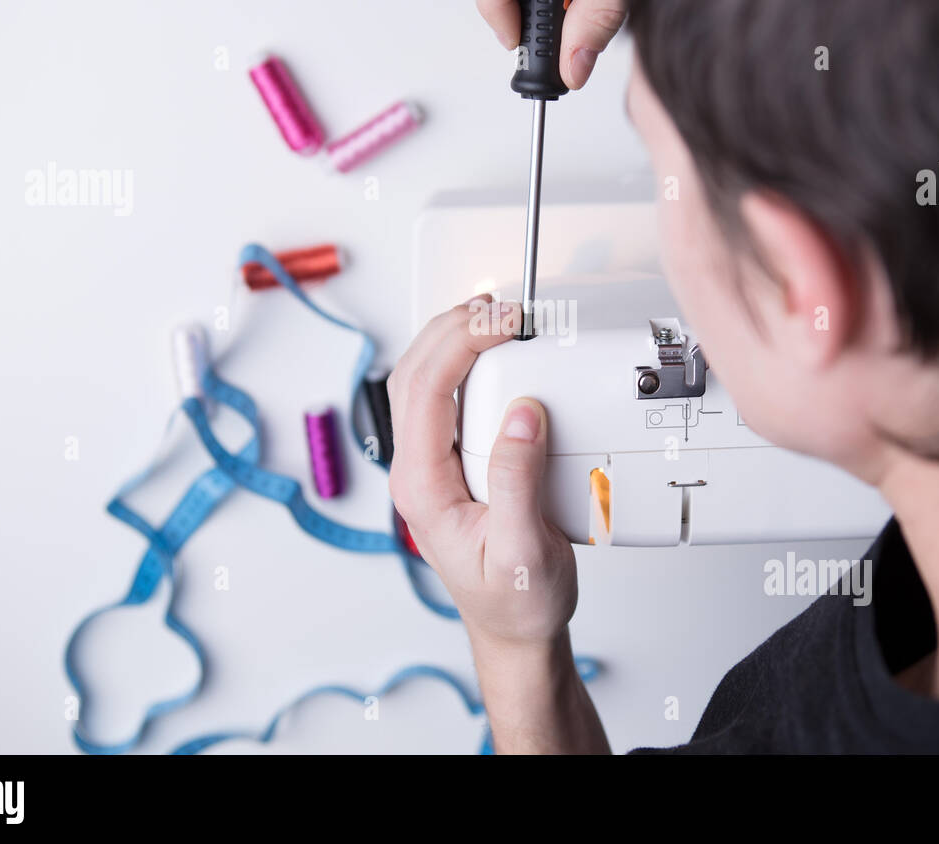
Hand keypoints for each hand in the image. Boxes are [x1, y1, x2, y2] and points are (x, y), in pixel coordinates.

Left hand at [387, 297, 576, 650]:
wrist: (516, 631)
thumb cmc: (517, 601)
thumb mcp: (525, 549)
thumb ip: (519, 482)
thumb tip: (522, 414)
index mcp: (423, 487)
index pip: (425, 391)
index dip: (461, 344)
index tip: (503, 322)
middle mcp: (416, 471)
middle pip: (413, 374)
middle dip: (452, 327)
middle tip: (502, 307)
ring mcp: (429, 465)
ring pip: (421, 380)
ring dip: (452, 338)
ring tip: (493, 314)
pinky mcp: (451, 462)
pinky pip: (445, 398)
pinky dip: (464, 362)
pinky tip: (490, 351)